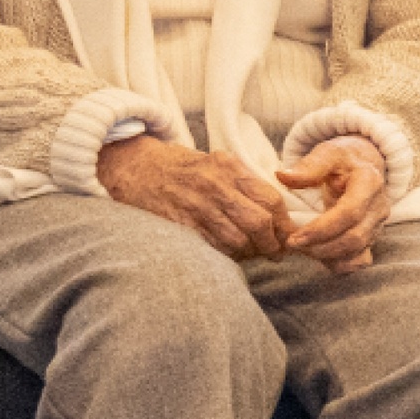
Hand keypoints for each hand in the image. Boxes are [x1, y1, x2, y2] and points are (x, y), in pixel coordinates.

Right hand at [96, 134, 292, 259]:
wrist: (133, 166)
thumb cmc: (177, 169)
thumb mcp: (212, 163)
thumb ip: (241, 182)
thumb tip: (275, 213)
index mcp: (227, 167)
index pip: (270, 199)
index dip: (283, 223)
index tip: (287, 236)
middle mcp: (214, 183)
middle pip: (259, 221)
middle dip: (272, 244)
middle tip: (274, 253)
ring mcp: (196, 204)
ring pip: (239, 239)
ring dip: (249, 253)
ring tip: (249, 255)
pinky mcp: (180, 223)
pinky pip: (214, 247)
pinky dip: (226, 255)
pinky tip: (227, 253)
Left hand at [278, 136, 391, 273]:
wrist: (362, 164)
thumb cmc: (342, 159)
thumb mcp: (327, 153)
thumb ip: (309, 165)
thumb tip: (283, 176)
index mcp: (369, 183)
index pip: (348, 213)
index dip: (321, 230)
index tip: (294, 238)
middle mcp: (379, 207)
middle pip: (354, 238)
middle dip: (321, 248)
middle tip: (292, 245)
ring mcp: (378, 225)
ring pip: (357, 252)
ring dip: (328, 257)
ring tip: (301, 250)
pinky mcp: (373, 238)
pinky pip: (360, 260)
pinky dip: (340, 264)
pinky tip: (319, 258)